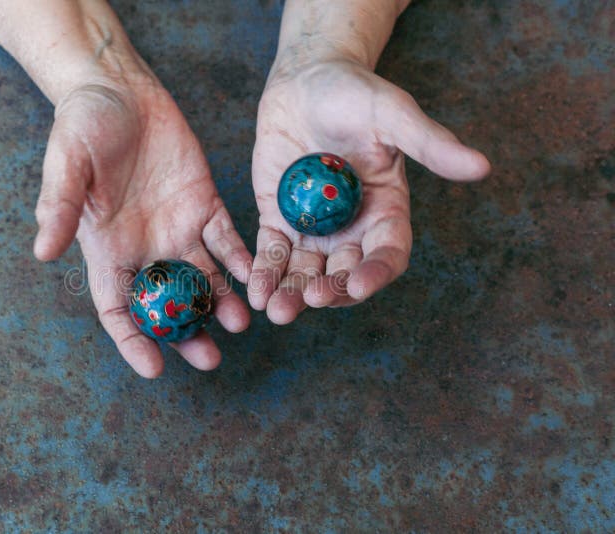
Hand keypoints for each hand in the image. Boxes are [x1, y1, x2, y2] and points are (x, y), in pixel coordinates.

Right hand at [34, 77, 251, 377]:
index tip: (155, 367)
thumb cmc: (82, 124)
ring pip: (204, 278)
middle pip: (168, 303)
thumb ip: (59, 206)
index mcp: (107, 249)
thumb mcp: (66, 163)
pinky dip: (241, 259)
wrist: (118, 88)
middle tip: (211, 358)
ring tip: (242, 320)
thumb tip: (43, 252)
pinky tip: (256, 274)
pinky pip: (227, 239)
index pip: (118, 308)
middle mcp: (145, 247)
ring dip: (222, 302)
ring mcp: (178, 227)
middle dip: (188, 333)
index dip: (133, 340)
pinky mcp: (205, 203)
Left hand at [249, 58, 489, 323]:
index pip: (387, 254)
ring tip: (276, 311)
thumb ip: (431, 144)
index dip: (376, 273)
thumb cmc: (356, 93)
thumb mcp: (394, 115)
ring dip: (292, 293)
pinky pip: (272, 254)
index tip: (359, 286)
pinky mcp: (279, 220)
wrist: (307, 81)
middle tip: (310, 300)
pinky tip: (252, 291)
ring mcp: (314, 227)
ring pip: (305, 272)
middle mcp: (352, 228)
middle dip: (328, 291)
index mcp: (386, 211)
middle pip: (343, 273)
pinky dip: (264, 273)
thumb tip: (482, 167)